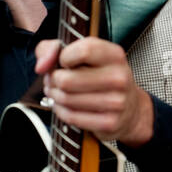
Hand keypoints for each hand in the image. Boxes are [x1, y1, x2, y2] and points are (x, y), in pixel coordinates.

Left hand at [34, 37, 153, 146]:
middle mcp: (119, 77)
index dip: (63, 57)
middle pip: (67, 79)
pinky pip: (72, 117)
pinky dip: (61, 112)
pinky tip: (63, 106)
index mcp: (114, 55)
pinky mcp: (109, 122)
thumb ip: (52, 48)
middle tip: (54, 81)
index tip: (63, 62)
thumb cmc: (97, 76)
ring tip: (57, 92)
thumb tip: (42, 66)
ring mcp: (117, 102)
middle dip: (54, 80)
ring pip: (67, 99)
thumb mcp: (80, 54)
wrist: (129, 109)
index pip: (83, 50)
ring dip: (55, 96)